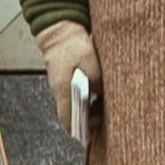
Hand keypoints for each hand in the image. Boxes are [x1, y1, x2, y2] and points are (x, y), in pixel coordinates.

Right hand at [38, 21, 100, 146]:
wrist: (60, 29)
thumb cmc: (74, 46)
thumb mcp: (92, 65)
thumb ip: (98, 83)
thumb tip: (105, 97)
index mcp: (63, 91)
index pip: (67, 120)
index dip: (79, 130)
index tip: (92, 134)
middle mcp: (59, 91)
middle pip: (71, 115)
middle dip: (87, 121)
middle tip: (104, 121)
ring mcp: (60, 85)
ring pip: (74, 105)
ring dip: (88, 109)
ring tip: (105, 109)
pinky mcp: (64, 78)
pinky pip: (74, 95)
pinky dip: (86, 99)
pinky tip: (99, 96)